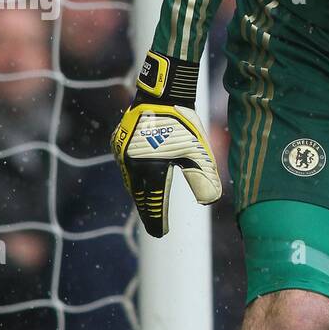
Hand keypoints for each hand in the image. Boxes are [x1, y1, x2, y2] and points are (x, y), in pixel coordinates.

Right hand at [110, 51, 220, 237]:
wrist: (162, 94)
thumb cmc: (183, 124)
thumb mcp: (198, 152)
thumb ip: (204, 178)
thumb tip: (209, 202)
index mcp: (149, 168)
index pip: (153, 201)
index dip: (157, 219)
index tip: (160, 234)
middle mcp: (131, 163)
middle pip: (139, 194)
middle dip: (148, 211)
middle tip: (154, 227)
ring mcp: (122, 152)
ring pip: (131, 180)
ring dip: (140, 195)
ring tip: (149, 209)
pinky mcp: (119, 142)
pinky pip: (127, 167)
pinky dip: (135, 178)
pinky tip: (142, 183)